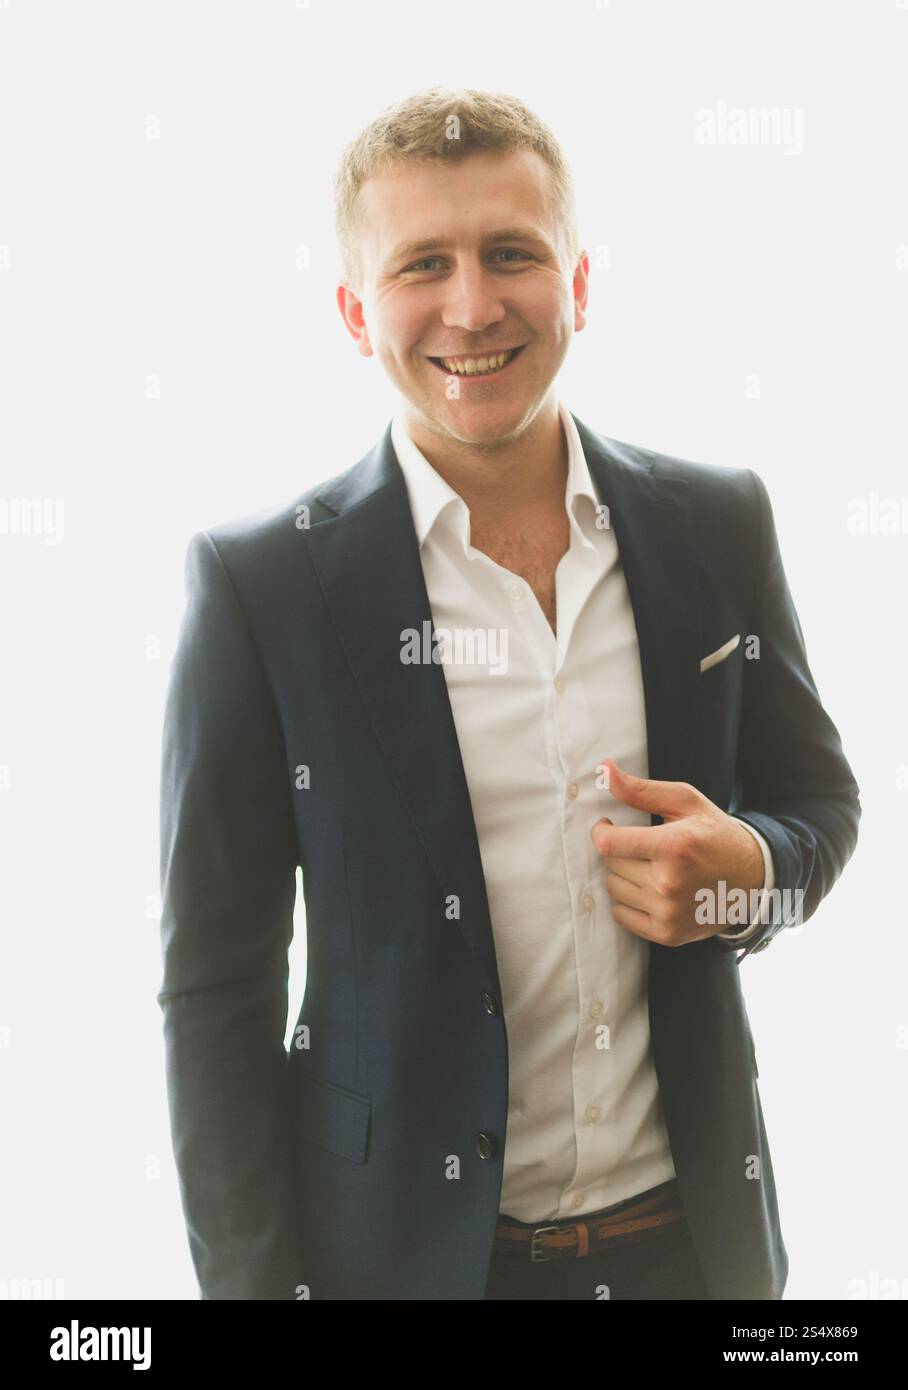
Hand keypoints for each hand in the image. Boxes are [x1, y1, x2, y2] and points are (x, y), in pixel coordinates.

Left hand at [589, 760, 764, 944]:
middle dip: (620, 852)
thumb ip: (641, 790)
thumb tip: (604, 770)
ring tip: (650, 867)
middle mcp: (670, 882)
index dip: (600, 831)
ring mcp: (669, 912)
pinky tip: (651, 890)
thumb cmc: (714, 834)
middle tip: (642, 846)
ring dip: (624, 876)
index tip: (608, 825)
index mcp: (674, 846)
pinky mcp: (668, 934)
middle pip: (611, 866)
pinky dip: (629, 902)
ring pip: (614, 890)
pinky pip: (622, 916)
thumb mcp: (685, 803)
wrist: (753, 878)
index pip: (609, 844)